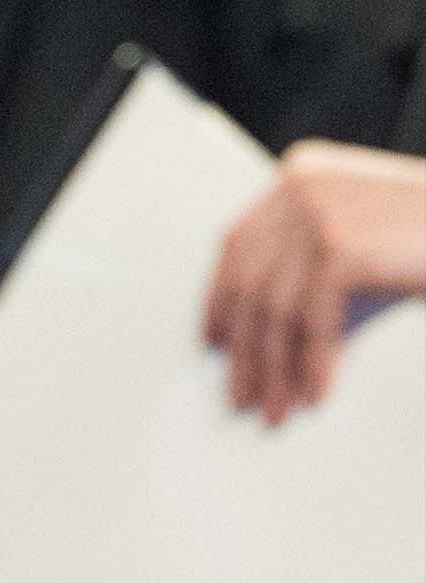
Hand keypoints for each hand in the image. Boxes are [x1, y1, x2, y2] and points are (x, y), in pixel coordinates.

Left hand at [205, 140, 425, 423]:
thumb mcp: (368, 253)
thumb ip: (316, 275)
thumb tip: (263, 340)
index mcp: (303, 173)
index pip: (239, 243)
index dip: (221, 297)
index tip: (215, 342)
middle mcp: (301, 183)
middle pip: (250, 278)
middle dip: (247, 346)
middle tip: (243, 396)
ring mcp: (319, 209)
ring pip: (273, 305)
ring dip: (274, 367)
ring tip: (276, 409)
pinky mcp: (341, 244)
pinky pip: (311, 319)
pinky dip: (312, 362)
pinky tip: (317, 396)